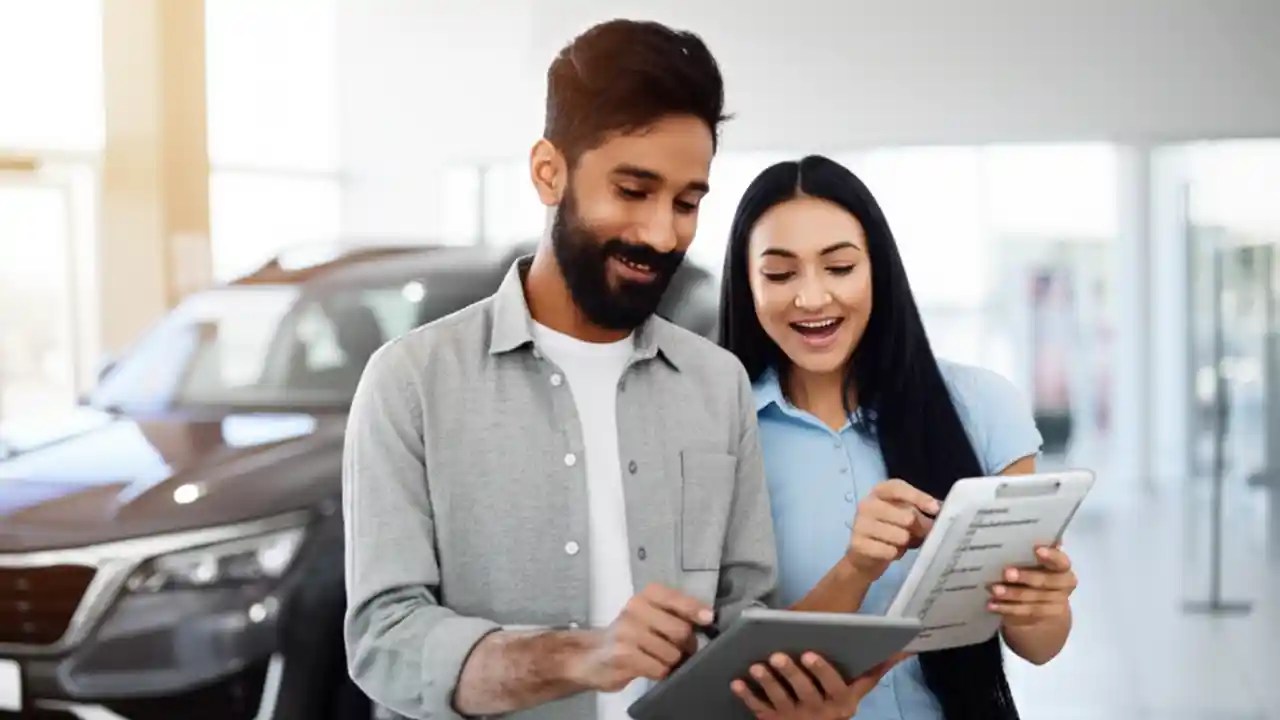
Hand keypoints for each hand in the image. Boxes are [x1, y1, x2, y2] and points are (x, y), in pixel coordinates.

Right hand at [568, 583, 711, 691]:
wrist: (590, 654)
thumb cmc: (628, 634)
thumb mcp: (649, 614)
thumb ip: (676, 612)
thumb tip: (708, 617)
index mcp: (645, 595)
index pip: (676, 598)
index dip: (695, 609)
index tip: (708, 618)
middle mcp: (635, 609)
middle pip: (680, 630)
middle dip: (686, 645)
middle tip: (680, 649)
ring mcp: (628, 633)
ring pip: (672, 653)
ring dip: (671, 662)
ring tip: (658, 658)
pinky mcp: (623, 656)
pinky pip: (659, 669)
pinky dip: (660, 672)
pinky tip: (648, 666)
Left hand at [731, 651, 905, 718]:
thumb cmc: (835, 706)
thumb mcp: (857, 692)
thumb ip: (875, 671)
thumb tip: (903, 649)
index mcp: (840, 703)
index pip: (833, 686)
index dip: (821, 671)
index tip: (810, 653)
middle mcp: (818, 713)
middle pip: (804, 692)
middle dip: (790, 674)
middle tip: (777, 655)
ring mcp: (793, 719)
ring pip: (779, 700)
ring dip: (766, 683)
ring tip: (755, 666)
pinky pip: (758, 709)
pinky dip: (746, 696)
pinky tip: (735, 682)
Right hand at [846, 479, 939, 577]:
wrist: (864, 556)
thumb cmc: (891, 530)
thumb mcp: (905, 515)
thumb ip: (920, 511)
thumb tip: (939, 511)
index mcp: (879, 492)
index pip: (898, 488)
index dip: (918, 497)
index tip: (935, 509)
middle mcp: (867, 504)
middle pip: (906, 516)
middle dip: (919, 529)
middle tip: (919, 535)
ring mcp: (860, 524)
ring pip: (900, 536)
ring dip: (906, 543)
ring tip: (900, 544)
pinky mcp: (858, 544)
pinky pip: (890, 551)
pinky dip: (895, 555)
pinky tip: (889, 552)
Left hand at [988, 545, 1076, 628]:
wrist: (1043, 609)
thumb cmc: (1034, 574)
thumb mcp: (1031, 563)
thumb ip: (1026, 551)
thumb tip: (1008, 533)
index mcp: (1062, 567)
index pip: (1061, 561)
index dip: (1050, 556)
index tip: (1036, 549)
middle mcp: (1064, 584)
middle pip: (1047, 581)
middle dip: (1026, 577)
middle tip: (1006, 572)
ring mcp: (1056, 603)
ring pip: (1034, 599)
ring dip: (1012, 594)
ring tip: (994, 590)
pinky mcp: (1044, 618)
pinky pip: (1025, 613)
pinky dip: (1007, 609)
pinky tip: (992, 605)